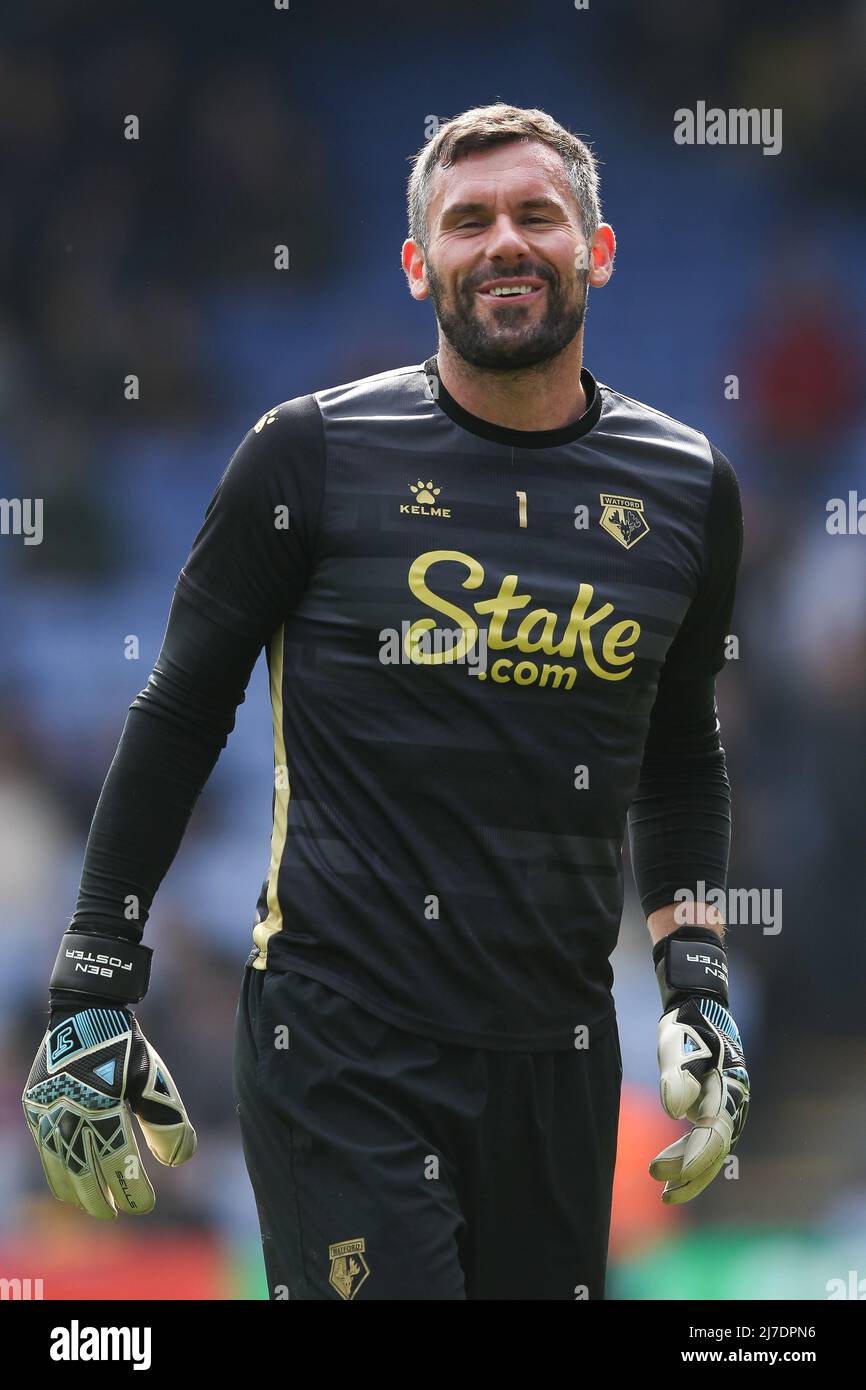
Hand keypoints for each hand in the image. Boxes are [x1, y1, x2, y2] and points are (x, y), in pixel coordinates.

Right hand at [22, 1002, 195, 1217]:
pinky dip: (55, 1169)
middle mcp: (70, 1113)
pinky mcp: (34, 1105)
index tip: (146, 1206)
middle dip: (100, 1197)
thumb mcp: (152, 1080)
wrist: (85, 1012)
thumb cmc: (125, 1048)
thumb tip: (180, 1161)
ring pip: (58, 1165)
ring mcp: (47, 1111)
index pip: (119, 1162)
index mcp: (103, 1107)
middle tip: (116, 1213)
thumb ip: (166, 1122)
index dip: (132, 1189)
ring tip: (91, 1203)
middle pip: (84, 1171)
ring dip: (75, 1189)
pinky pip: (44, 1147)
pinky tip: (66, 1180)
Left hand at [650, 994, 749, 1203]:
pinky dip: (688, 1155)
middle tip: (662, 1191)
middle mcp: (733, 1103)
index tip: (668, 1176)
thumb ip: (675, 1078)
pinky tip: (670, 1168)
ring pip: (711, 1148)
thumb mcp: (675, 1046)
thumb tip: (673, 1112)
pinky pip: (705, 1140)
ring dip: (689, 1170)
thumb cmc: (686, 1027)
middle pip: (715, 1149)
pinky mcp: (715, 1106)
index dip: (692, 1159)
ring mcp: (726, 1106)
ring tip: (662, 1188)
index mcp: (728, 1090)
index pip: (712, 1135)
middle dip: (691, 1174)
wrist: (698, 1006)